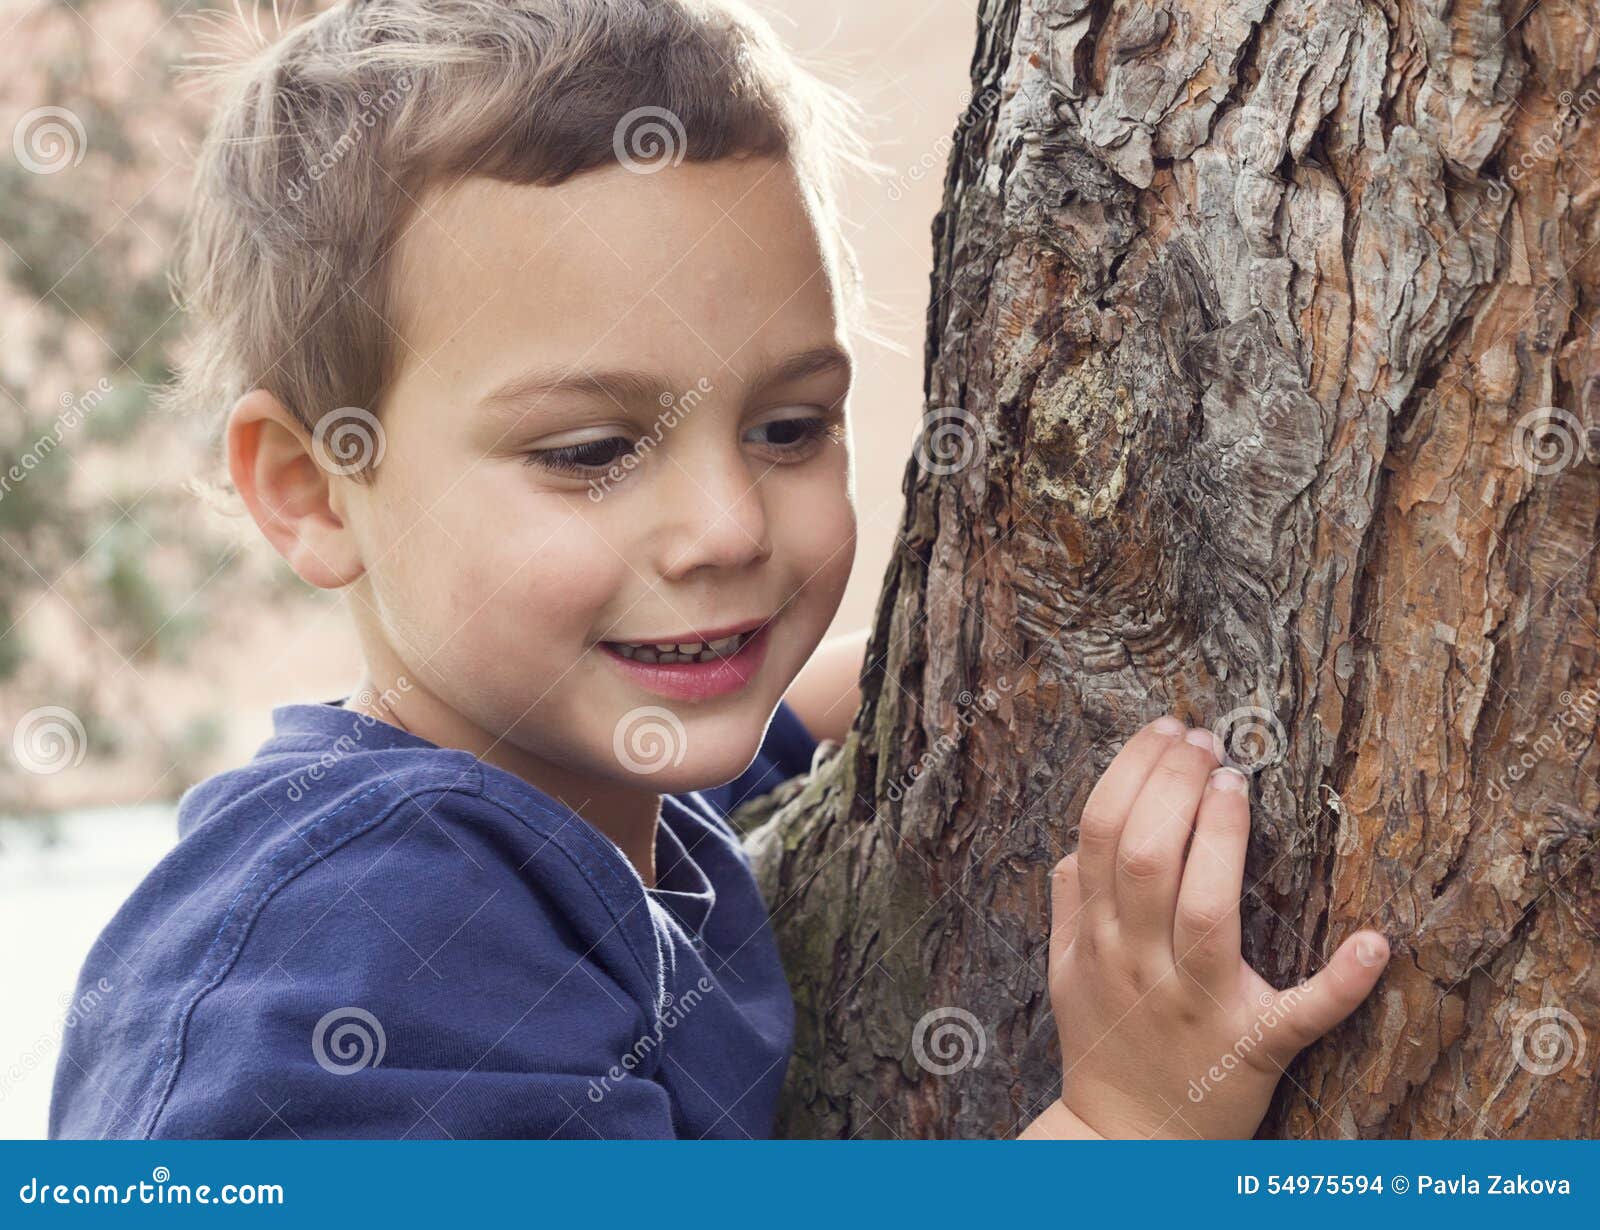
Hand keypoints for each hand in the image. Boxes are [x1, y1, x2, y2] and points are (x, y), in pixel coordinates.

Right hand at [1031, 715, 1389, 1138]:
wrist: (1125, 1145)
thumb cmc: (1104, 1046)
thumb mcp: (1066, 973)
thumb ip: (1069, 906)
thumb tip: (1074, 845)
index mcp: (1097, 939)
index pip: (1101, 834)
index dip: (1132, 773)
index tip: (1165, 731)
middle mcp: (1139, 964)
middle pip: (1147, 857)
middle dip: (1174, 784)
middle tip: (1204, 739)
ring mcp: (1197, 1007)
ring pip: (1205, 912)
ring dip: (1223, 839)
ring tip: (1236, 781)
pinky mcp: (1254, 1049)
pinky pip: (1300, 1015)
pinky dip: (1342, 982)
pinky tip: (1374, 940)